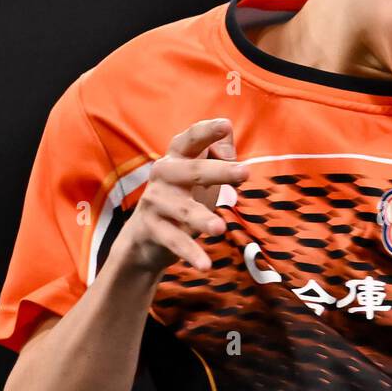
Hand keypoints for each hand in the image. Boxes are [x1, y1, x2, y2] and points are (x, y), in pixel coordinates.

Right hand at [113, 118, 248, 274]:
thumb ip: (220, 154)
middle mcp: (164, 175)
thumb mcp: (202, 173)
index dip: (206, 131)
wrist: (146, 236)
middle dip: (219, 171)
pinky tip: (206, 265)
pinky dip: (190, 253)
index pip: (191, 140)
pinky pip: (174, 241)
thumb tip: (231, 147)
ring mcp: (156, 202)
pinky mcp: (152, 229)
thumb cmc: (184, 195)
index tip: (225, 125)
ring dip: (202, 219)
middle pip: (193, 171)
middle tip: (245, 172)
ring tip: (220, 229)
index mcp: (177, 157)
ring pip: (183, 210)